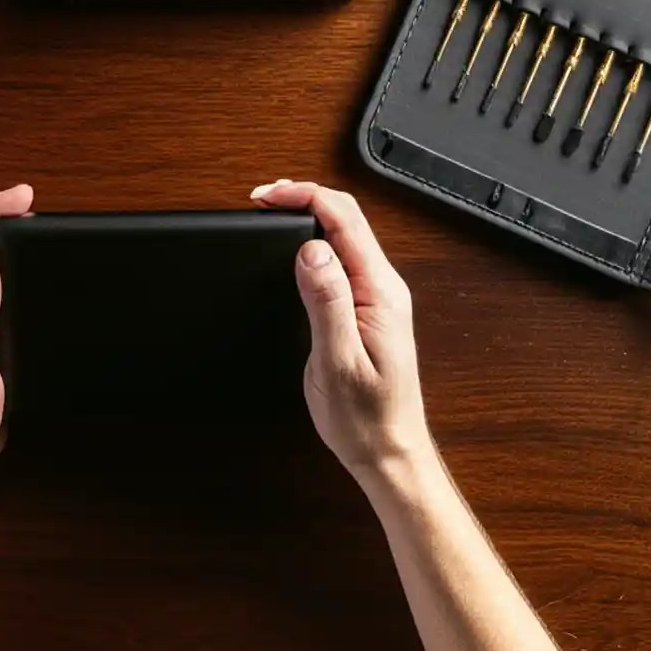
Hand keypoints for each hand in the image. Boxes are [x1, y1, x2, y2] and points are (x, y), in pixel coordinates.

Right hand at [252, 180, 429, 474]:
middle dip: (303, 198)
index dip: (303, 197)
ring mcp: (378, 298)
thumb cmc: (366, 419)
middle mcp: (384, 288)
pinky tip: (293, 249)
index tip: (265, 198)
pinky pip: (343, 262)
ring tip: (272, 212)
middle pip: (346, 219)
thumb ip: (327, 302)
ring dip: (308, 217)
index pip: (344, 221)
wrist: (389, 453)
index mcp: (380, 293)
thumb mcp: (338, 361)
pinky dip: (314, 244)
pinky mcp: (368, 311)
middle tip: (261, 199)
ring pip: (344, 238)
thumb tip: (310, 252)